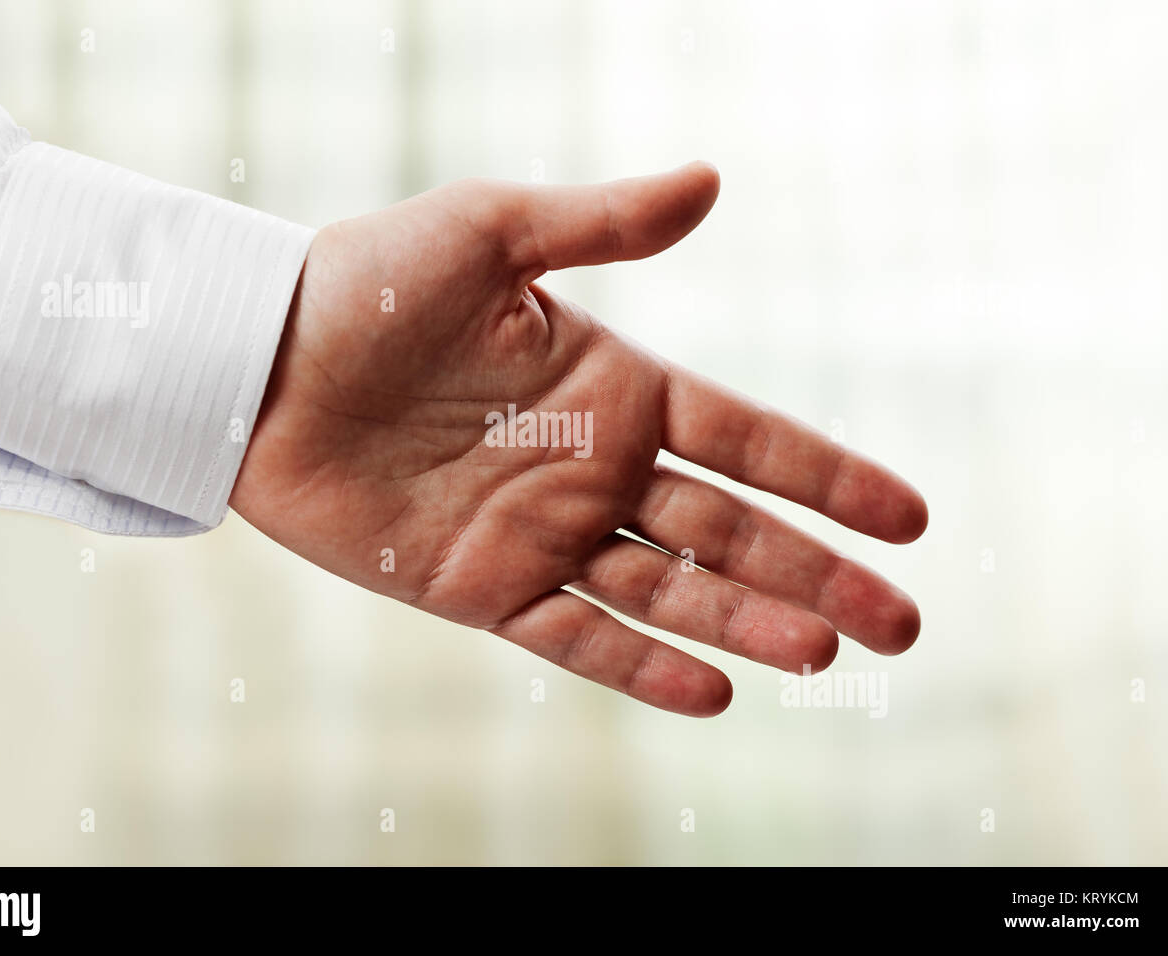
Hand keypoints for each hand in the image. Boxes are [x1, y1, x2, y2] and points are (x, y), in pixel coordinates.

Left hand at [229, 163, 926, 716]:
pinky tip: (718, 691)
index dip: (830, 479)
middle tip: (903, 623)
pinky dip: (644, 666)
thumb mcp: (489, 233)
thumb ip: (601, 224)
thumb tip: (711, 180)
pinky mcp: (482, 589)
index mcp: (614, 386)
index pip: (749, 441)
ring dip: (751, 623)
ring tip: (829, 655)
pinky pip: (577, 637)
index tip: (909, 518)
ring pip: (671, 591)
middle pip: (731, 533)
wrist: (257, 365)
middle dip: (819, 574)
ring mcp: (543, 535)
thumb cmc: (367, 285)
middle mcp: (595, 468)